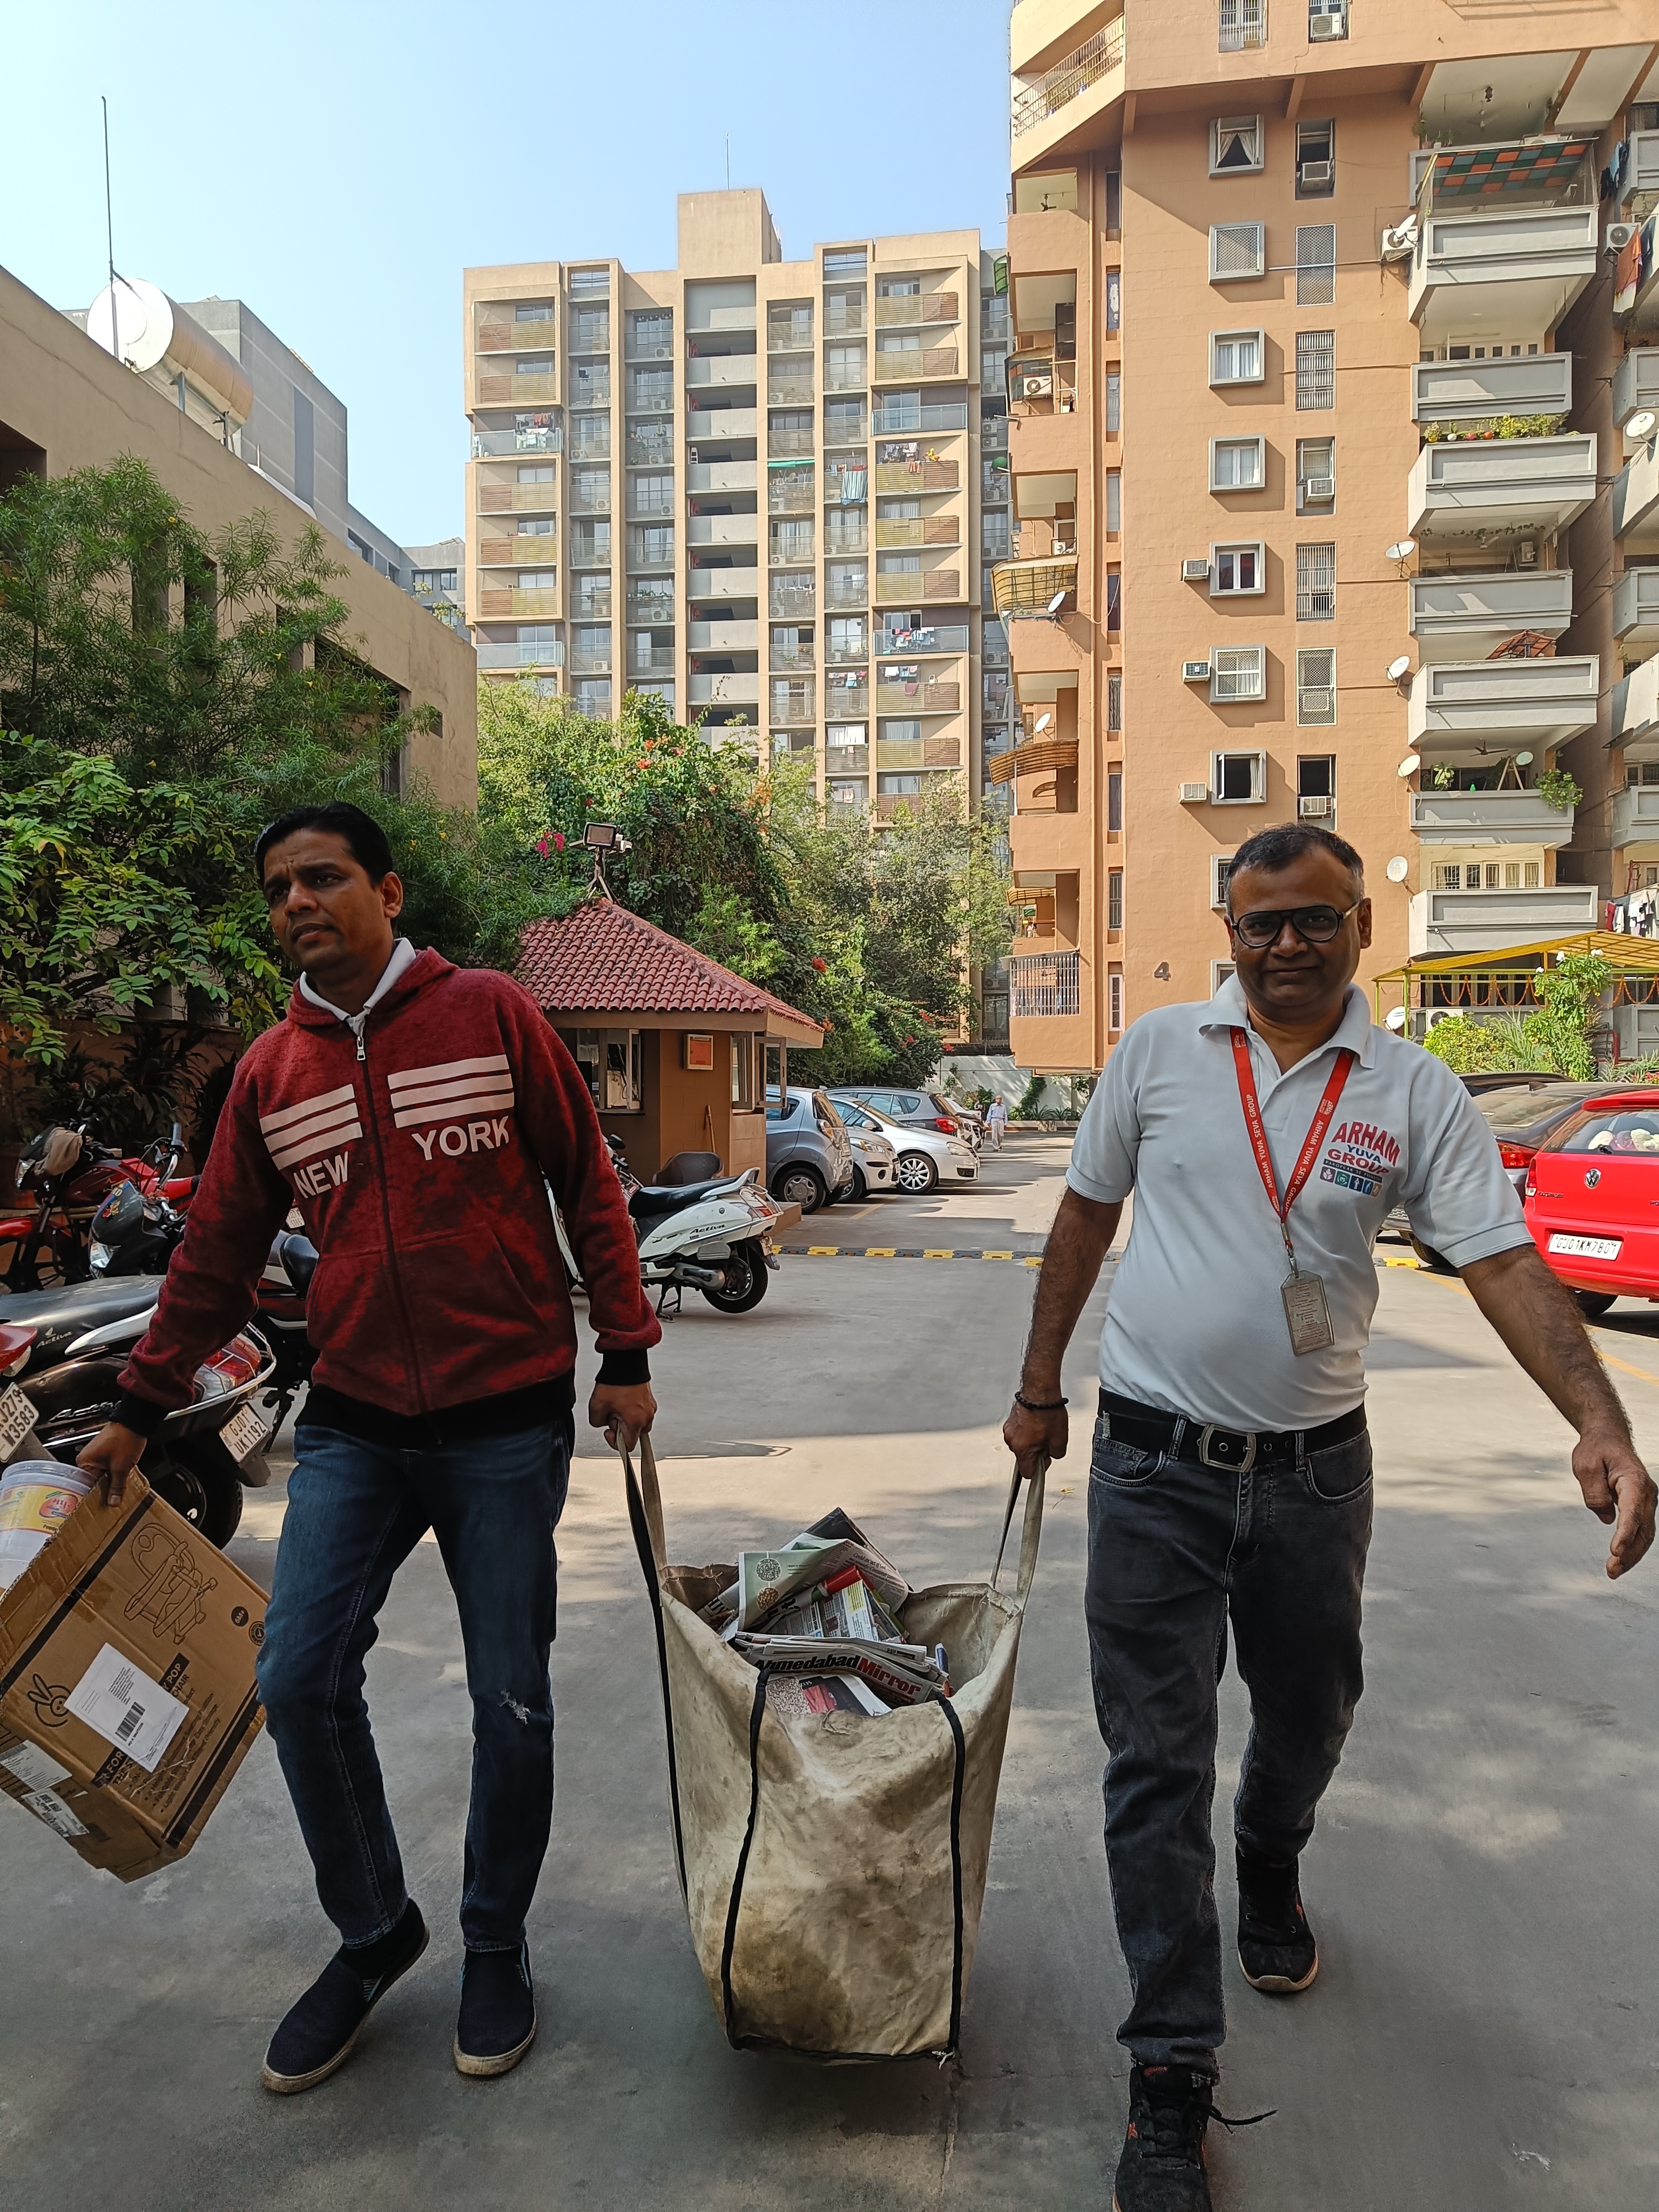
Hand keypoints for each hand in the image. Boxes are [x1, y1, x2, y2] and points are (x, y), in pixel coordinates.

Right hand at [76, 1421, 146, 1508]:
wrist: (135, 1421)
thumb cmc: (125, 1438)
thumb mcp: (121, 1467)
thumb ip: (116, 1486)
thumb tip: (112, 1502)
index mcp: (85, 1462)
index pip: (86, 1487)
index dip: (95, 1498)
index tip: (101, 1508)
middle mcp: (88, 1460)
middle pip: (94, 1483)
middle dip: (104, 1492)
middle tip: (111, 1505)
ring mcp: (97, 1457)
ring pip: (102, 1478)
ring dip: (110, 1485)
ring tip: (117, 1497)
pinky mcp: (106, 1456)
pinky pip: (108, 1471)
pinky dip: (114, 1477)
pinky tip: (121, 1485)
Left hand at [589, 1381, 655, 1453]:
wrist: (626, 1363)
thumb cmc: (614, 1383)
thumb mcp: (596, 1407)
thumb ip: (596, 1423)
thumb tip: (602, 1423)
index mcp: (635, 1422)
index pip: (629, 1446)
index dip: (616, 1442)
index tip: (609, 1432)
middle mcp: (646, 1417)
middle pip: (634, 1434)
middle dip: (621, 1428)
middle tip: (612, 1414)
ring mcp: (650, 1407)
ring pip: (638, 1423)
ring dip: (627, 1419)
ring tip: (618, 1405)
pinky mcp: (649, 1399)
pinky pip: (641, 1412)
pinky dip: (632, 1410)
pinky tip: (623, 1399)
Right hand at [1003, 1392, 1067, 1483]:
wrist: (1039, 1390)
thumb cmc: (1048, 1411)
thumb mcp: (1060, 1439)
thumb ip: (1056, 1454)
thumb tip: (1052, 1456)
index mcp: (1022, 1448)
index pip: (1027, 1472)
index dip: (1039, 1469)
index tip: (1045, 1462)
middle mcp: (1011, 1440)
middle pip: (1024, 1457)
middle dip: (1036, 1452)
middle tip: (1048, 1440)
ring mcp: (1009, 1430)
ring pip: (1021, 1444)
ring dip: (1032, 1441)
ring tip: (1043, 1428)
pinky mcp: (1010, 1421)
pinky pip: (1019, 1433)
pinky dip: (1027, 1431)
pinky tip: (1037, 1422)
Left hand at [1572, 1428, 1656, 1578]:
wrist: (1608, 1438)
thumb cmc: (1596, 1449)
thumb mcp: (1585, 1465)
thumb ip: (1594, 1493)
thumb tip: (1606, 1518)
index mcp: (1634, 1480)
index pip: (1632, 1511)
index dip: (1625, 1533)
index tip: (1616, 1551)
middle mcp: (1646, 1493)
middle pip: (1643, 1529)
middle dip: (1630, 1553)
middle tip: (1612, 1570)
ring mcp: (1646, 1501)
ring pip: (1645, 1534)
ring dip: (1632, 1555)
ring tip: (1614, 1571)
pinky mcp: (1640, 1507)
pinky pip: (1640, 1530)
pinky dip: (1632, 1547)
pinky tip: (1621, 1560)